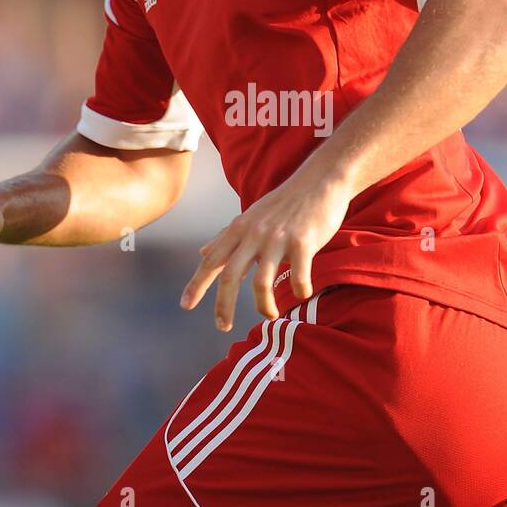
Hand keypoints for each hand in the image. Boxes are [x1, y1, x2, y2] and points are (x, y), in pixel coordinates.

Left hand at [179, 167, 352, 330]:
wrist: (321, 180)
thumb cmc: (285, 202)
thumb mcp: (250, 216)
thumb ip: (226, 237)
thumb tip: (202, 253)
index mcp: (239, 229)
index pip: (211, 260)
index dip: (196, 284)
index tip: (185, 305)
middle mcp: (254, 234)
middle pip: (230, 276)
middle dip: (223, 306)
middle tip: (223, 326)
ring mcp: (278, 238)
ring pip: (262, 283)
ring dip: (264, 307)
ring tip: (270, 316)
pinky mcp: (303, 242)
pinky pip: (298, 275)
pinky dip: (299, 290)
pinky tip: (303, 294)